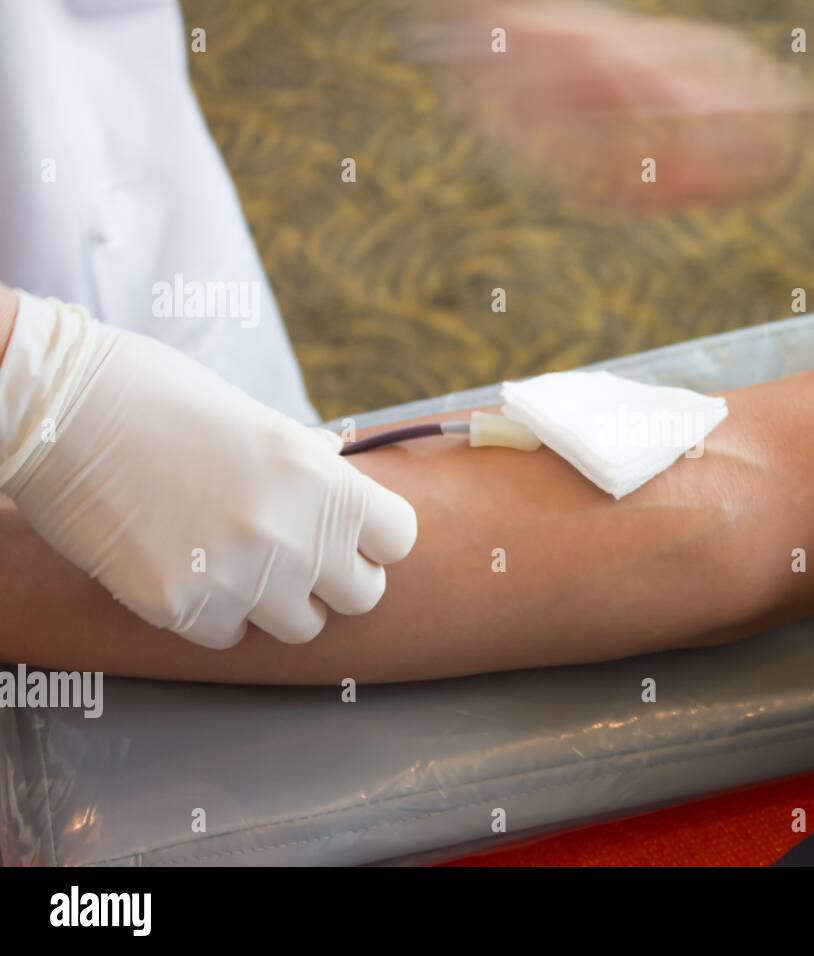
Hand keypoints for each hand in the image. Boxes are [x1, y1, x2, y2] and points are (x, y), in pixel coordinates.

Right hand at [0, 293, 416, 648]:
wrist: (64, 409)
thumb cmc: (163, 400)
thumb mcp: (261, 421)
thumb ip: (312, 463)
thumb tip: (342, 468)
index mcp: (324, 479)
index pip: (398, 541)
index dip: (374, 540)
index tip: (351, 536)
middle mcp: (295, 534)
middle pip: (362, 596)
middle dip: (334, 581)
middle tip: (299, 559)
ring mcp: (241, 577)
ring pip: (298, 627)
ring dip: (276, 602)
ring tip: (235, 559)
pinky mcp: (183, 607)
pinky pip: (227, 635)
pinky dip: (212, 612)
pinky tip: (184, 566)